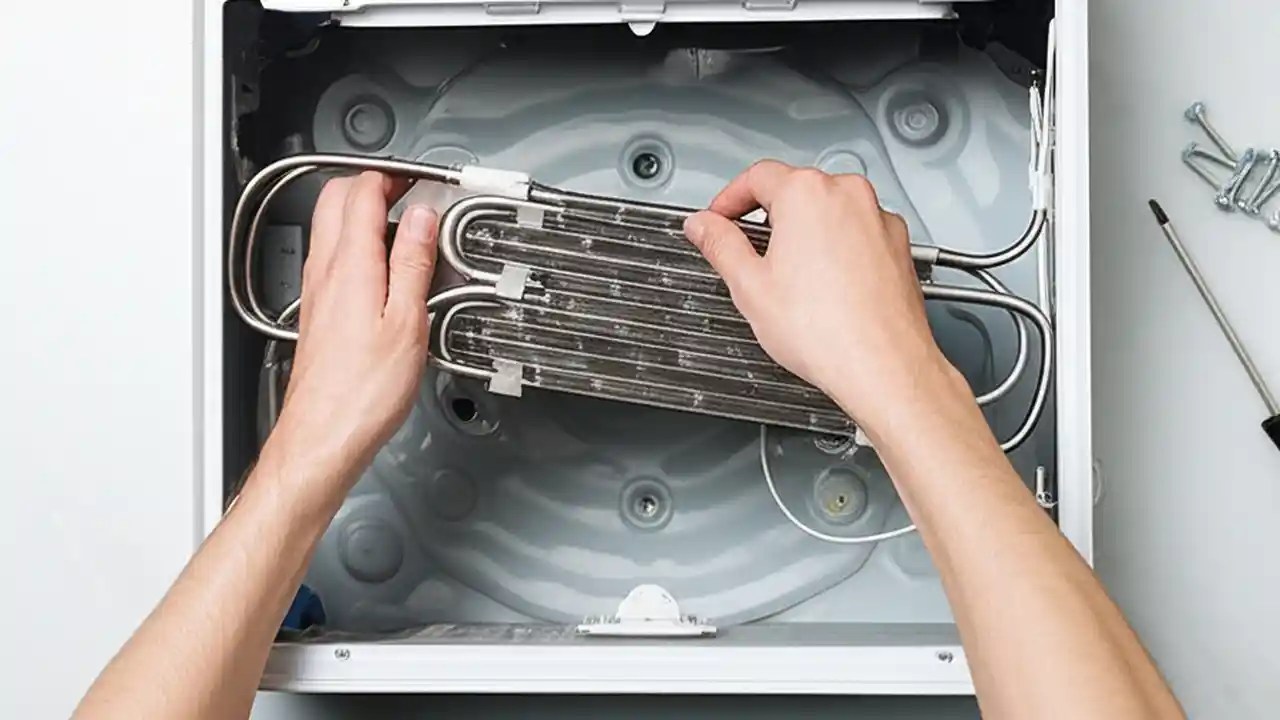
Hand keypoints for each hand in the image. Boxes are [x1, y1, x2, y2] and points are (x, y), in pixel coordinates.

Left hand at [265, 171, 437, 491]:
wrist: (323, 435)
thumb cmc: (361, 393)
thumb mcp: (407, 323)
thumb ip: (414, 263)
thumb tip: (423, 218)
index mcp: (349, 266)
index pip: (362, 192)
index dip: (393, 176)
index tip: (420, 180)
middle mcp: (325, 272)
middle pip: (336, 199)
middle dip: (373, 185)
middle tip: (409, 193)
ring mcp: (317, 291)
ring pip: (330, 227)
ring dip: (363, 215)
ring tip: (404, 229)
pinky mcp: (318, 313)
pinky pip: (332, 260)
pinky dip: (358, 249)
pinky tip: (384, 272)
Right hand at [684, 161, 963, 429]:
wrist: (884, 365)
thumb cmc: (826, 330)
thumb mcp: (749, 286)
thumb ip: (719, 245)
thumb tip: (702, 226)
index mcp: (806, 193)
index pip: (755, 176)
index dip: (728, 200)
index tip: (718, 220)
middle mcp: (848, 194)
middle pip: (795, 190)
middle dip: (768, 218)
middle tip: (748, 254)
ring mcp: (878, 218)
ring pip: (828, 211)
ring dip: (804, 234)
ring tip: (790, 279)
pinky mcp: (897, 243)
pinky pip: (857, 232)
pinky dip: (837, 248)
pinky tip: (824, 287)